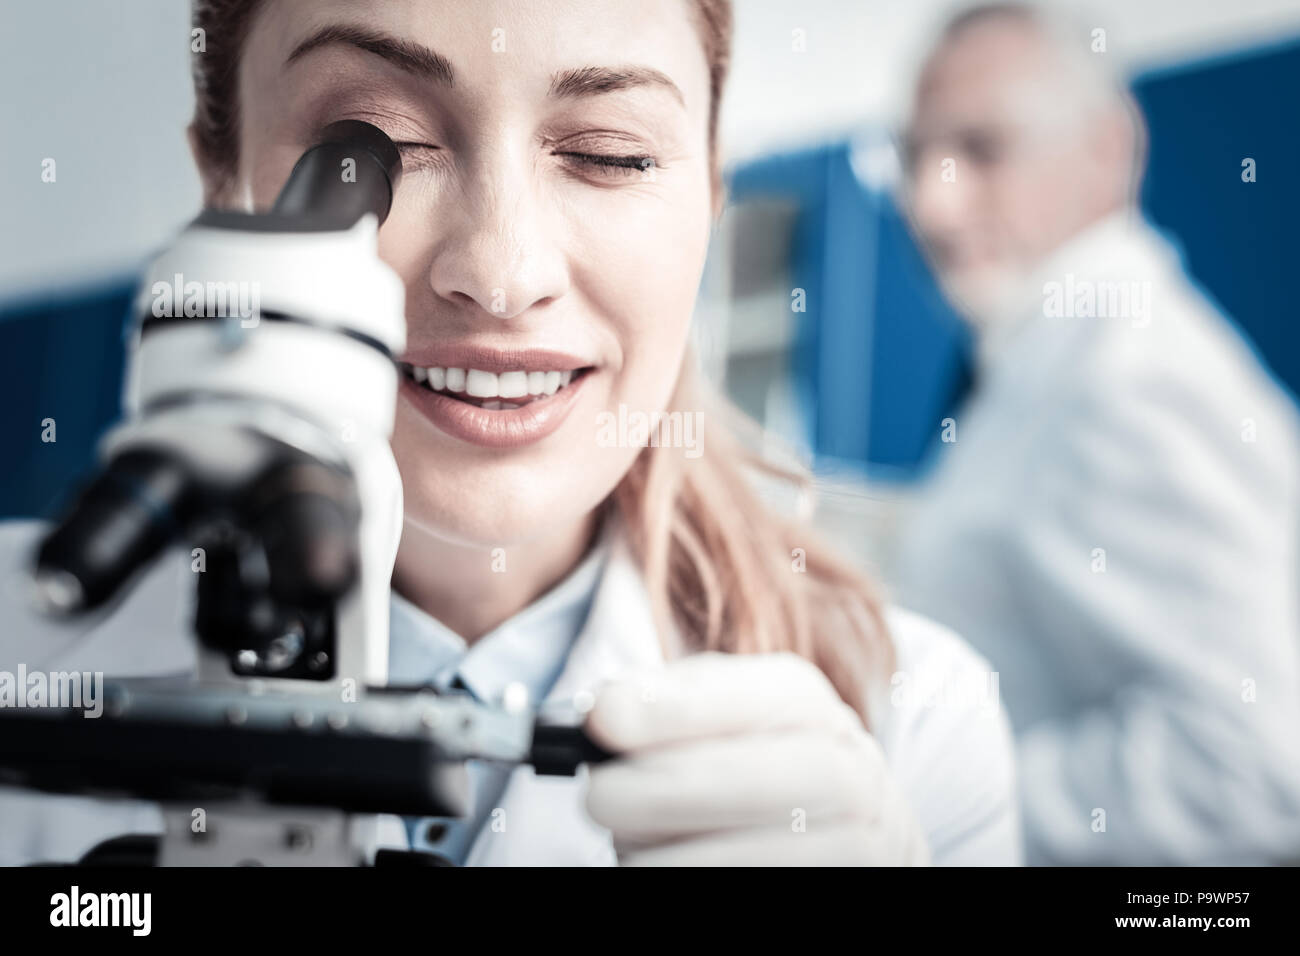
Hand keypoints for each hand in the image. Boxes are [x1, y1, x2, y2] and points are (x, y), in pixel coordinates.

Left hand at [583, 651, 930, 865]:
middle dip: (674, 784)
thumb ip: (673, 710)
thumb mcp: (720, 735)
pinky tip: (659, 872)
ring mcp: (865, 845)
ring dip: (683, 854)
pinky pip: (770, 893)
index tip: (605, 716)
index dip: (687, 704)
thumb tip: (607, 706)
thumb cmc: (748, 792)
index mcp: (820, 717)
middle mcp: (857, 776)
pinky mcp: (855, 888)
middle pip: (776, 775)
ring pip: (775, 853)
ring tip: (626, 849)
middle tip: (599, 795)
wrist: (824, 854)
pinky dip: (706, 884)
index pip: (773, 695)